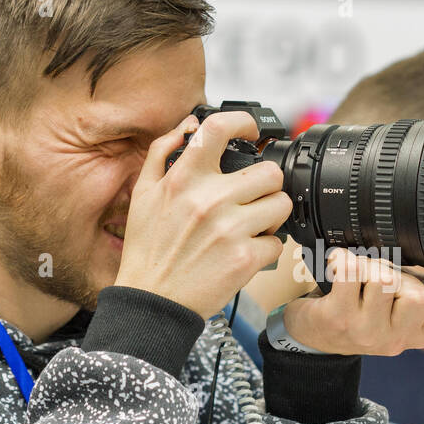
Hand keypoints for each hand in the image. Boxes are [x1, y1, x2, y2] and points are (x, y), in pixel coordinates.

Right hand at [115, 111, 291, 318]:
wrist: (152, 301)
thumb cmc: (148, 250)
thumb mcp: (142, 195)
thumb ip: (161, 154)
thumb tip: (187, 126)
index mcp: (184, 179)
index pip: (219, 128)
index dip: (244, 122)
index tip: (252, 131)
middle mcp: (210, 199)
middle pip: (270, 172)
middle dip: (266, 185)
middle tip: (253, 198)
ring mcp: (231, 229)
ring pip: (282, 205)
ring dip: (272, 215)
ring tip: (252, 225)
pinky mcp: (245, 259)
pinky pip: (277, 242)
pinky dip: (265, 249)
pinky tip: (245, 252)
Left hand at [280, 249, 423, 355]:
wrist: (314, 333)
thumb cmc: (363, 311)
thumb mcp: (403, 306)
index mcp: (417, 335)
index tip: (421, 284)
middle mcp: (395, 340)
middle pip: (417, 294)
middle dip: (400, 274)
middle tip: (380, 277)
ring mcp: (365, 332)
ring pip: (384, 280)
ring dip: (370, 265)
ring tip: (359, 274)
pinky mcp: (337, 318)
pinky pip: (350, 272)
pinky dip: (343, 259)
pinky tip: (338, 265)